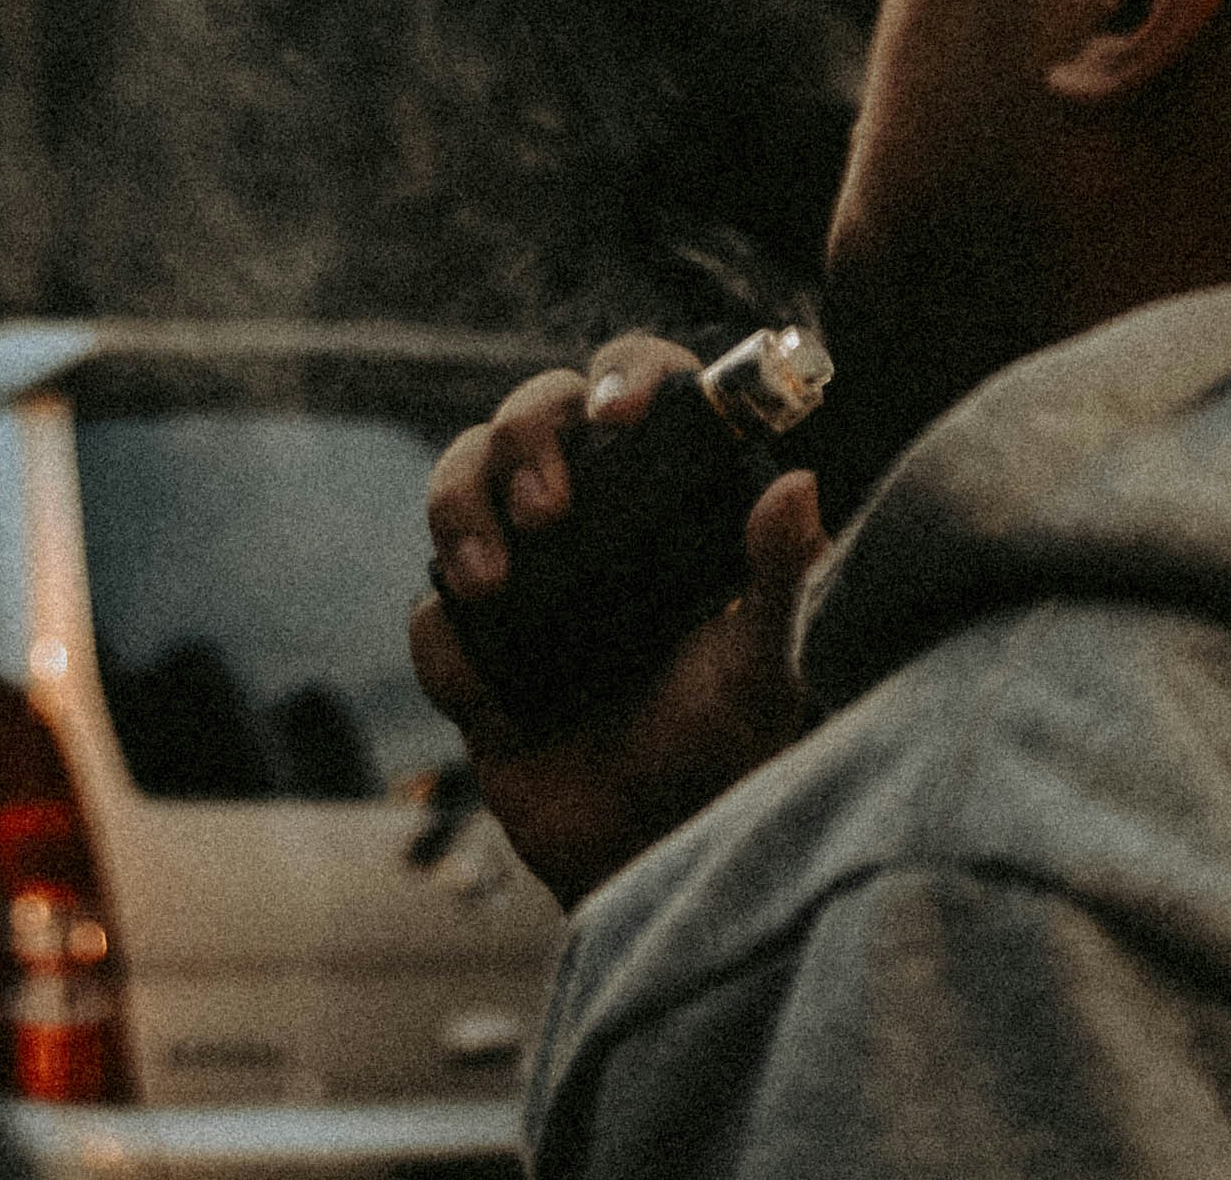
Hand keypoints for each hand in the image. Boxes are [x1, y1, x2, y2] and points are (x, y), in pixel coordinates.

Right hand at [411, 339, 822, 907]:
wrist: (647, 854)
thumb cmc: (722, 756)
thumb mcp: (764, 668)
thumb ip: (777, 579)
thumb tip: (800, 486)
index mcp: (663, 504)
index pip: (637, 393)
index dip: (622, 375)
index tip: (619, 415)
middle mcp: (590, 522)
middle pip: (530, 415)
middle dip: (523, 439)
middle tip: (549, 515)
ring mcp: (523, 577)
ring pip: (459, 481)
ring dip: (460, 510)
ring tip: (492, 583)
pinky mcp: (473, 649)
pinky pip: (430, 615)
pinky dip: (448, 645)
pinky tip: (492, 698)